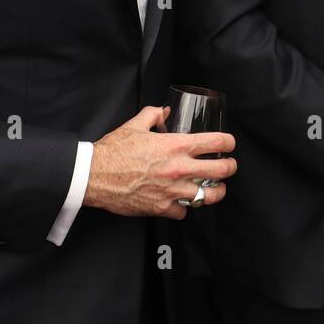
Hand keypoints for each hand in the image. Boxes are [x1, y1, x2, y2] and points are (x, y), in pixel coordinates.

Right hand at [83, 106, 235, 219]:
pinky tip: (182, 202)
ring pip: (209, 196)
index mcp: (176, 146)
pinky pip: (183, 212)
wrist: (94, 176)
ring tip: (216, 189)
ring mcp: (172, 191)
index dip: (228, 142)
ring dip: (215, 192)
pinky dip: (184, 208)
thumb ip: (153, 115)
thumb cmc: (113, 151)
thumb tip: (163, 111)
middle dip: (230, 167)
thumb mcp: (135, 125)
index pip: (216, 142)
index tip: (229, 144)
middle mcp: (179, 168)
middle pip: (221, 170)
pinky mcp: (161, 208)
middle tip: (229, 166)